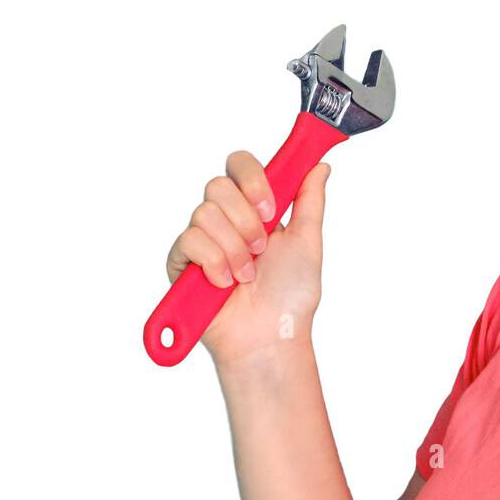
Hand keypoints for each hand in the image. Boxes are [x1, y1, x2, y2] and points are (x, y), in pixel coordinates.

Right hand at [165, 150, 331, 368]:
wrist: (270, 334)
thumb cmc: (290, 294)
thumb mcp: (307, 241)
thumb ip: (309, 200)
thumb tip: (318, 165)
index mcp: (254, 209)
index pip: (239, 166)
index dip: (252, 178)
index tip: (271, 207)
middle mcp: (225, 219)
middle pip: (218, 184)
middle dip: (245, 219)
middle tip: (261, 247)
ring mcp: (201, 240)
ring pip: (204, 213)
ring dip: (234, 248)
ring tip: (247, 274)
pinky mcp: (180, 262)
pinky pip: (188, 240)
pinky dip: (215, 263)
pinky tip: (225, 283)